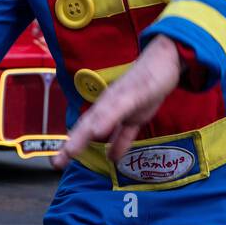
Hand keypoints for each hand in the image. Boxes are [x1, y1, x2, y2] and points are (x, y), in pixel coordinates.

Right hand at [57, 34, 181, 166]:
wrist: (167, 61)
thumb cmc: (147, 77)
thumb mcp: (130, 98)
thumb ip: (111, 114)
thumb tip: (93, 132)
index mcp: (104, 105)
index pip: (84, 127)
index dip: (71, 143)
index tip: (58, 160)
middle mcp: (109, 108)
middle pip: (87, 130)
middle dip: (72, 146)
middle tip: (57, 163)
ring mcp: (122, 112)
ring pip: (101, 132)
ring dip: (90, 146)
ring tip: (75, 160)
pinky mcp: (136, 114)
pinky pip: (124, 133)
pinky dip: (118, 145)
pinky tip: (113, 157)